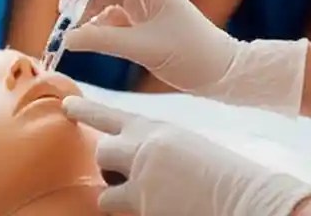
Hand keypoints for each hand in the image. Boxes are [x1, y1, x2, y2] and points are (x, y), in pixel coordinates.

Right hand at [62, 0, 307, 112]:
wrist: (222, 74)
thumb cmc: (192, 55)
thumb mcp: (143, 48)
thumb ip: (103, 41)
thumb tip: (67, 38)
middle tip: (65, 12)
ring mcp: (146, 9)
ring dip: (88, 10)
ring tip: (71, 29)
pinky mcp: (145, 27)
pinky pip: (114, 18)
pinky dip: (98, 25)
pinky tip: (88, 38)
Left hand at [63, 97, 310, 215]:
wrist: (246, 198)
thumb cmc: (223, 175)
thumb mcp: (186, 148)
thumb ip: (157, 149)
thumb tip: (134, 163)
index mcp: (157, 129)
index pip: (109, 115)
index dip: (84, 109)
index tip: (64, 105)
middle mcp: (143, 150)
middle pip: (101, 152)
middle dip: (108, 166)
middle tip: (124, 177)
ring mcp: (141, 181)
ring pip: (106, 192)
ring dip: (120, 199)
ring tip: (152, 199)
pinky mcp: (143, 207)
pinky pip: (123, 213)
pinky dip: (137, 214)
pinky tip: (165, 208)